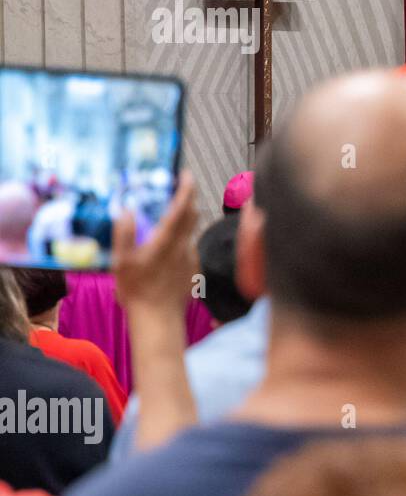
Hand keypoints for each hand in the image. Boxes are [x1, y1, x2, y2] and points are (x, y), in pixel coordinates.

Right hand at [112, 172, 199, 318]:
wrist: (158, 320)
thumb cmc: (137, 291)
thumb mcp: (121, 262)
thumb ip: (124, 234)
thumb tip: (127, 211)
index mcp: (166, 241)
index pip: (181, 208)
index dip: (186, 189)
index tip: (186, 175)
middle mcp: (183, 246)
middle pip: (192, 215)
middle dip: (187, 199)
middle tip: (176, 190)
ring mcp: (191, 258)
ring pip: (190, 232)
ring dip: (181, 222)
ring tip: (163, 223)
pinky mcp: (194, 268)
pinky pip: (188, 248)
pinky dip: (180, 241)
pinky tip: (165, 252)